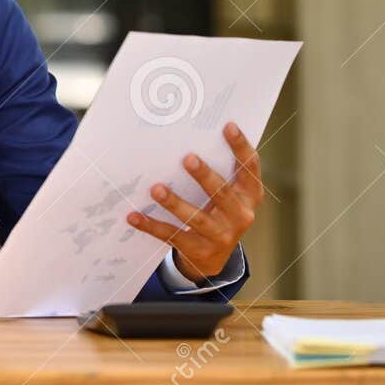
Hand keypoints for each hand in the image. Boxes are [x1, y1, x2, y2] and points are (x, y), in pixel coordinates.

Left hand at [125, 121, 263, 282]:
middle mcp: (241, 215)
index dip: (241, 147)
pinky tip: (134, 216)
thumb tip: (190, 137)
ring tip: (156, 188)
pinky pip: (172, 235)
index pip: (250, 168)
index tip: (228, 126)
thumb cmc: (218, 211)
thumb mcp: (228, 194)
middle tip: (187, 158)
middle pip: (222, 194)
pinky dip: (152, 225)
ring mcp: (221, 235)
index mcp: (250, 195)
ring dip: (175, 203)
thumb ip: (219, 171)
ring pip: (197, 218)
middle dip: (204, 176)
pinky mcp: (199, 250)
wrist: (214, 257)